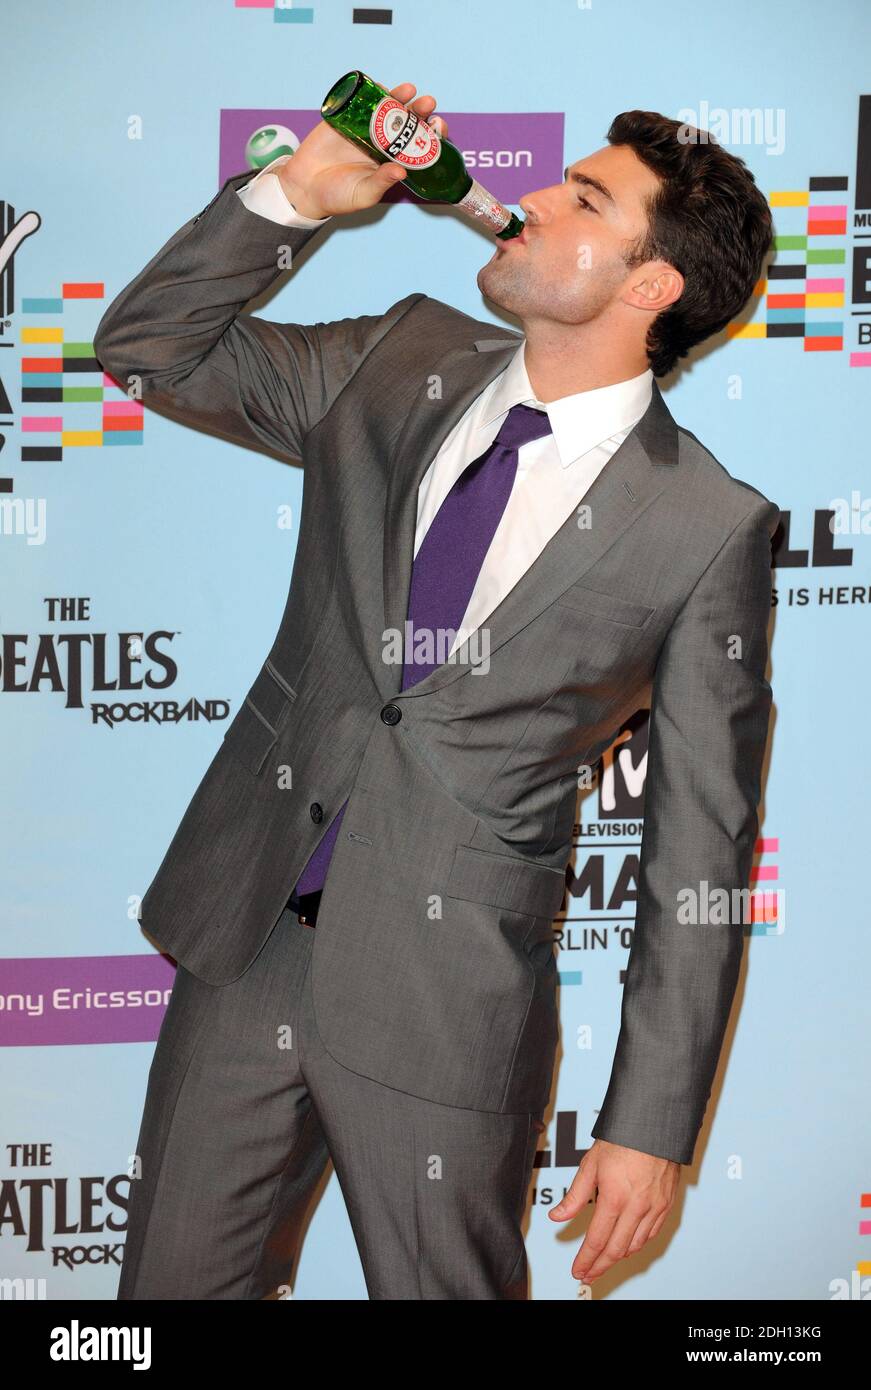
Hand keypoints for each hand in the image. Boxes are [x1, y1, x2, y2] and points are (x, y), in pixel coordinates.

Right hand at [277, 81, 447, 218]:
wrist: (304, 188)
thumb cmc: (338, 197)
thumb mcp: (363, 194)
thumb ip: (382, 182)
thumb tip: (402, 171)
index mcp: (392, 161)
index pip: (418, 144)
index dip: (430, 134)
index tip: (438, 127)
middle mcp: (382, 142)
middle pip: (406, 121)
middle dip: (419, 110)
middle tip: (428, 104)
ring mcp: (364, 128)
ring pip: (387, 107)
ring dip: (399, 96)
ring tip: (408, 91)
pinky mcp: (344, 118)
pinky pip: (359, 100)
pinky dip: (370, 91)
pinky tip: (380, 87)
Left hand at [548, 1138, 679, 1284]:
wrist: (653, 1126)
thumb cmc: (622, 1140)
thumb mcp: (591, 1165)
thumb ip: (575, 1196)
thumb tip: (557, 1216)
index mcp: (614, 1198)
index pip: (597, 1240)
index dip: (586, 1260)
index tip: (578, 1270)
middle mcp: (636, 1207)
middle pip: (616, 1250)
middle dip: (600, 1266)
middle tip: (588, 1275)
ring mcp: (654, 1208)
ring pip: (635, 1245)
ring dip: (618, 1258)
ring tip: (604, 1262)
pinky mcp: (665, 1205)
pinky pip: (651, 1234)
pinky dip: (637, 1245)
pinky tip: (627, 1246)